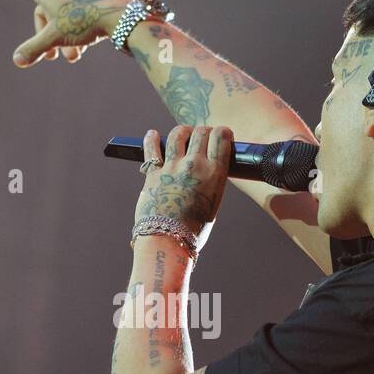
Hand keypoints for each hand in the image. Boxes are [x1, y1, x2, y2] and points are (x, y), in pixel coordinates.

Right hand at [0, 0, 128, 65]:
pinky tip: (82, 49)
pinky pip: (75, 20)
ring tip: (72, 57)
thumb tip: (17, 59)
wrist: (121, 17)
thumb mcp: (55, 37)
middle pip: (43, 13)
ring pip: (61, 20)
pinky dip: (74, 35)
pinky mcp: (92, 3)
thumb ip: (35, 48)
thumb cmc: (85, 22)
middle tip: (52, 58)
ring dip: (62, 41)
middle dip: (46, 37)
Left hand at [135, 125, 232, 253]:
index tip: (219, 135)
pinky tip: (152, 134)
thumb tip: (207, 167)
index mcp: (215, 174)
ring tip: (183, 134)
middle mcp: (195, 165)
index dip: (221, 132)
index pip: (221, 137)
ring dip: (182, 131)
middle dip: (203, 131)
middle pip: (201, 132)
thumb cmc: (193, 230)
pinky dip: (152, 139)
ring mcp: (172, 167)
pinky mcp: (153, 173)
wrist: (167, 241)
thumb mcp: (213, 203)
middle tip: (202, 137)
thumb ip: (211, 181)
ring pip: (178, 134)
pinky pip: (151, 149)